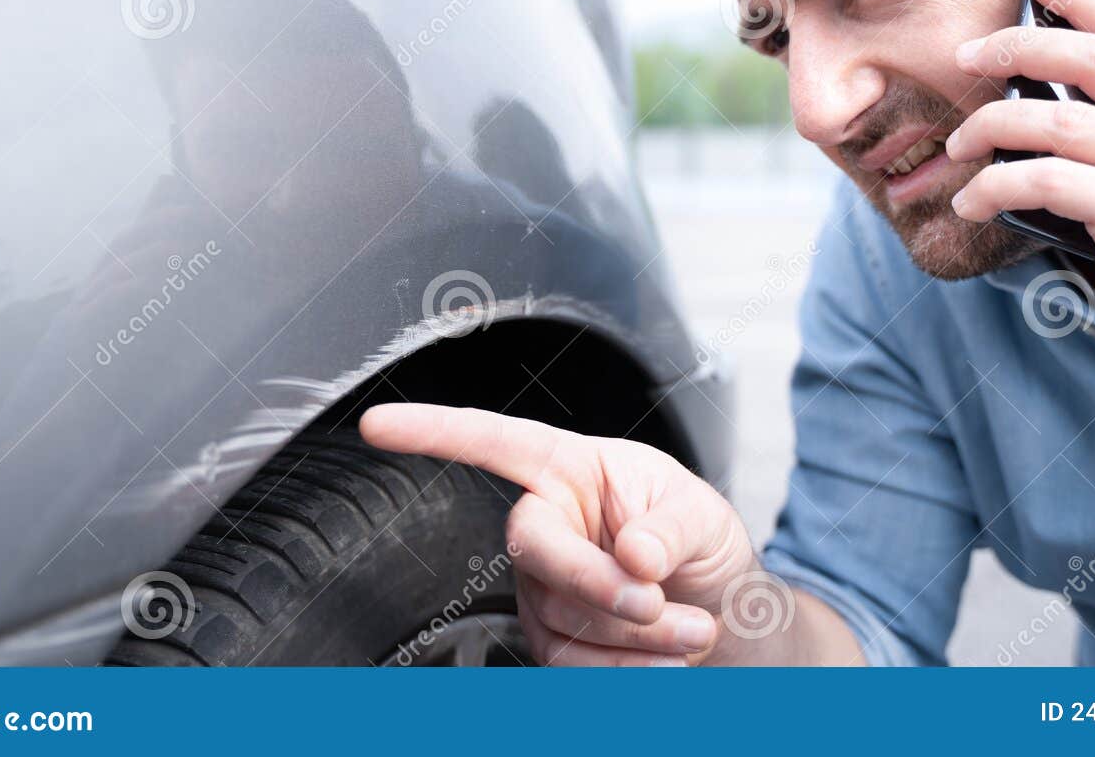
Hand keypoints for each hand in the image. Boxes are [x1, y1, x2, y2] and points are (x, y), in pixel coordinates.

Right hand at [359, 403, 756, 665]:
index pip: (495, 441)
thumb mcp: (700, 512)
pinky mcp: (552, 642)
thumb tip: (635, 554)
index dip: (433, 431)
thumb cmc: (697, 537)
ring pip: (563, 616)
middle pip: (532, 547)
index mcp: (572, 469)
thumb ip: (669, 528)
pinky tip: (670, 657)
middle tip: (657, 601)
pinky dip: (631, 670)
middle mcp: (546, 525)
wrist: (717, 605)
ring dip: (637, 635)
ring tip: (694, 628)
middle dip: (597, 584)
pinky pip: (575, 665)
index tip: (378, 424)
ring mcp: (541, 588)